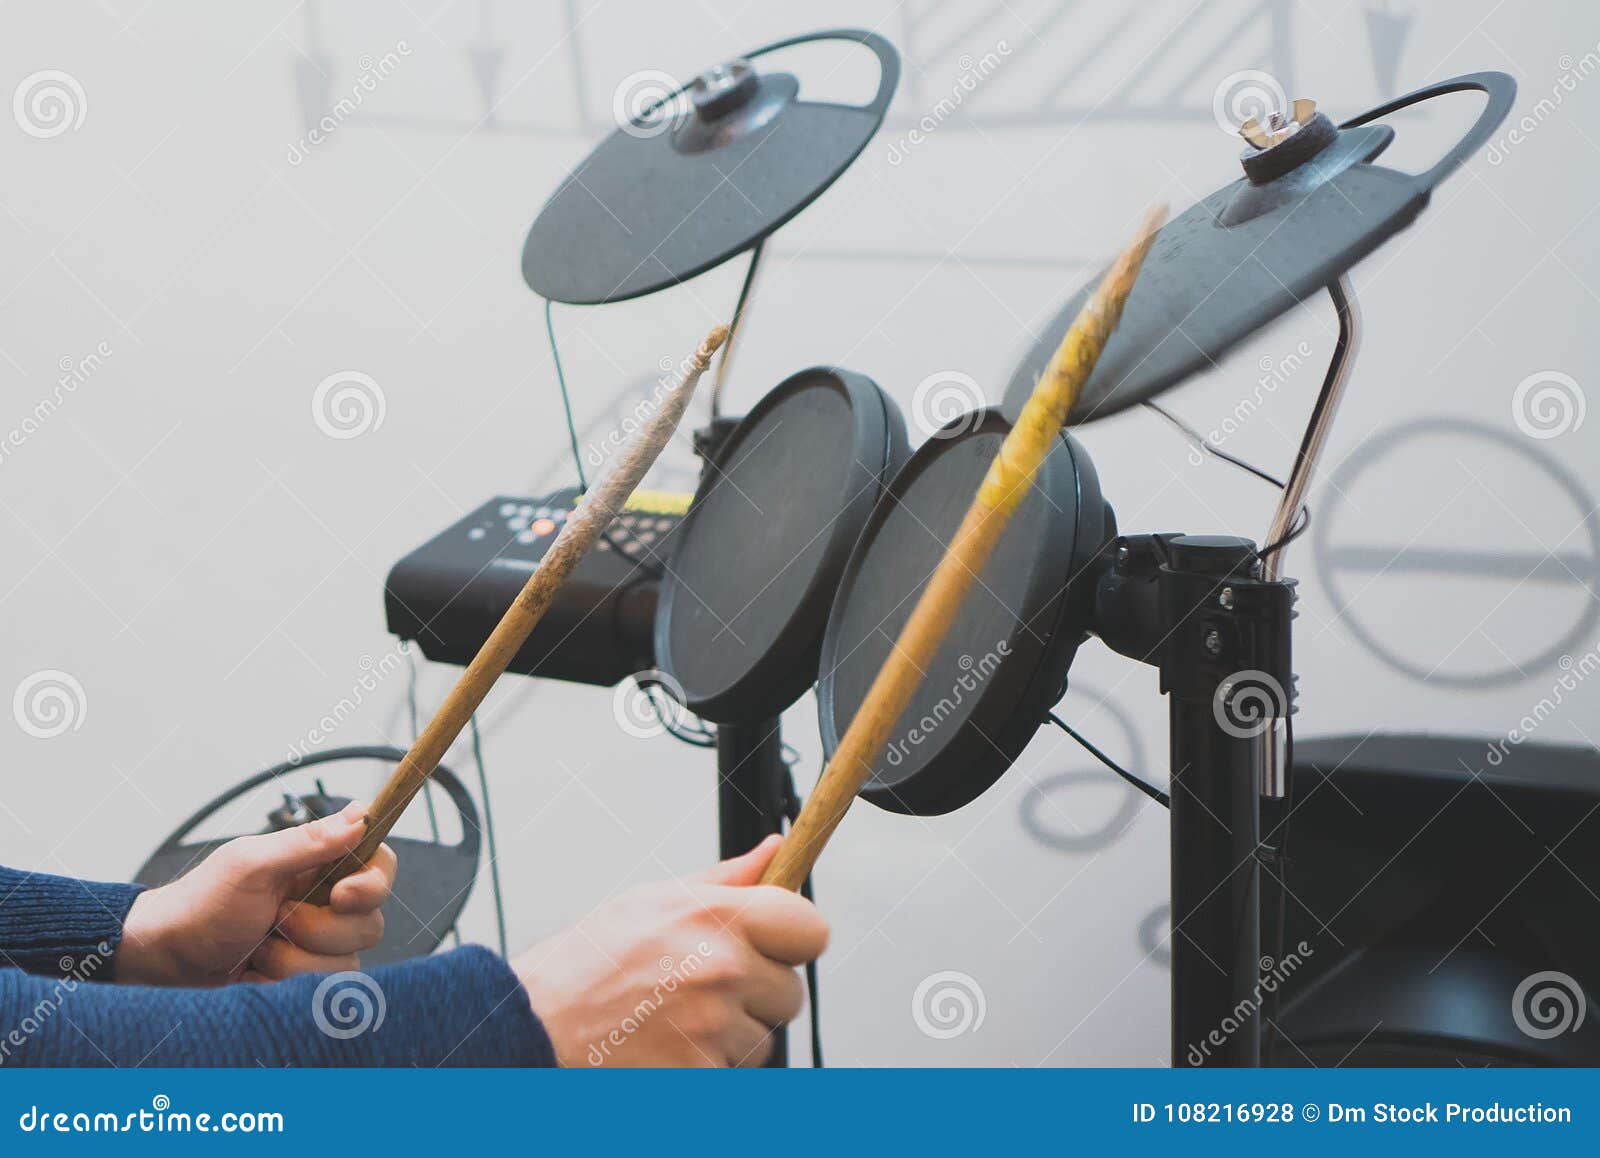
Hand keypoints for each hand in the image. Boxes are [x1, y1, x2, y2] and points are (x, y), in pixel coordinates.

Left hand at [119, 801, 397, 986]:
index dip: (372, 884)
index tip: (340, 897)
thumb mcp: (251, 865)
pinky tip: (258, 969)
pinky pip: (324, 987)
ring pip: (348, 960)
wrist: (165, 960)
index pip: (380, 864)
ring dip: (295, 959)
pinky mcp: (308, 974)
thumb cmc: (200, 905)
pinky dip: (285, 980)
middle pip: (370, 921)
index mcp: (320, 863)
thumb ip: (309, 842)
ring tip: (257, 947)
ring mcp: (320, 941)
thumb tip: (359, 815)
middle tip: (275, 918)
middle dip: (317, 929)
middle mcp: (328, 900)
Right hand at [516, 835, 826, 1066]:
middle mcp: (721, 968)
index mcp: (715, 915)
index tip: (775, 946)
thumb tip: (774, 852)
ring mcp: (713, 1027)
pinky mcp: (701, 1075)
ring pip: (761, 1038)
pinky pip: (731, 1072)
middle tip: (704, 989)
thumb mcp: (654, 900)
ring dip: (730, 1035)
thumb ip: (727, 880)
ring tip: (675, 1018)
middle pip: (790, 992)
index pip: (811, 929)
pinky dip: (706, 1067)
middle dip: (757, 995)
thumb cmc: (586, 963)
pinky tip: (665, 1046)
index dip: (795, 940)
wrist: (534, 1025)